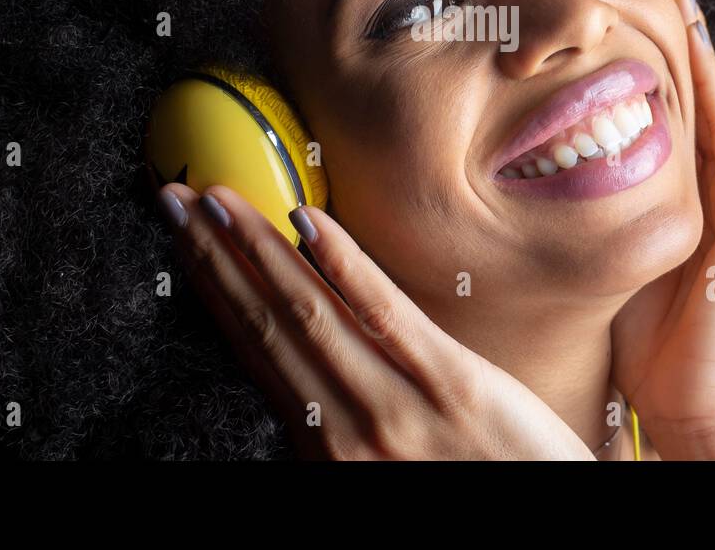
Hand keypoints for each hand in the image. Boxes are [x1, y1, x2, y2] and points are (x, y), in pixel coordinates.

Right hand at [155, 182, 597, 459]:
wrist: (536, 535)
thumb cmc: (461, 491)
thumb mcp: (382, 469)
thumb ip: (339, 423)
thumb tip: (298, 365)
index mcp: (326, 447)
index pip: (255, 348)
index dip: (214, 288)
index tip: (186, 239)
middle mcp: (346, 428)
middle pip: (267, 323)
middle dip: (216, 257)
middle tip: (178, 198)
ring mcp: (397, 405)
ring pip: (309, 313)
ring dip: (257, 248)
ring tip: (220, 198)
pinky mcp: (452, 383)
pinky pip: (384, 314)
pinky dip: (341, 264)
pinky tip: (307, 221)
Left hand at [610, 0, 714, 459]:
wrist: (694, 404)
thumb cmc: (651, 343)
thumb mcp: (619, 258)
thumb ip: (607, 213)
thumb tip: (553, 178)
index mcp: (702, 203)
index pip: (683, 116)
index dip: (667, 63)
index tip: (643, 11)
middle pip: (708, 99)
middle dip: (689, 37)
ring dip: (703, 52)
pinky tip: (698, 58)